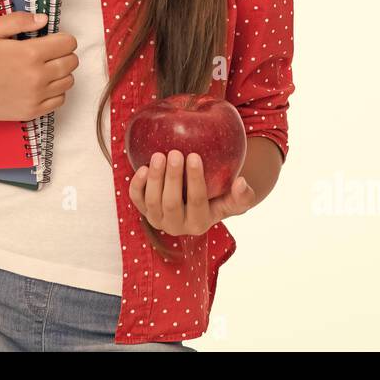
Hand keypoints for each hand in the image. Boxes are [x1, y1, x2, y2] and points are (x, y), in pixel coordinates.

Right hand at [0, 11, 77, 121]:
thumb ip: (18, 20)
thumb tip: (44, 20)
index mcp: (30, 53)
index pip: (69, 43)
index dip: (62, 38)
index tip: (51, 40)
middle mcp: (37, 76)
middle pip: (72, 62)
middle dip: (64, 54)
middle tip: (48, 53)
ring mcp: (36, 96)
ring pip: (68, 81)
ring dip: (61, 73)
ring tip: (44, 69)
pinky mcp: (33, 111)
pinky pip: (60, 99)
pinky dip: (55, 91)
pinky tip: (41, 85)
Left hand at [128, 150, 255, 235]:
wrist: (195, 200)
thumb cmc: (219, 197)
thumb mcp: (234, 200)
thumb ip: (243, 195)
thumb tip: (242, 183)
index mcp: (199, 224)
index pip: (197, 202)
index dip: (195, 180)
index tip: (195, 156)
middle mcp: (176, 226)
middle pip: (171, 203)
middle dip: (172, 178)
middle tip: (175, 152)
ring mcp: (158, 219)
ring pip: (152, 202)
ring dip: (155, 178)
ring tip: (159, 155)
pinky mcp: (144, 210)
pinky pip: (137, 199)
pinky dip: (137, 185)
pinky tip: (143, 167)